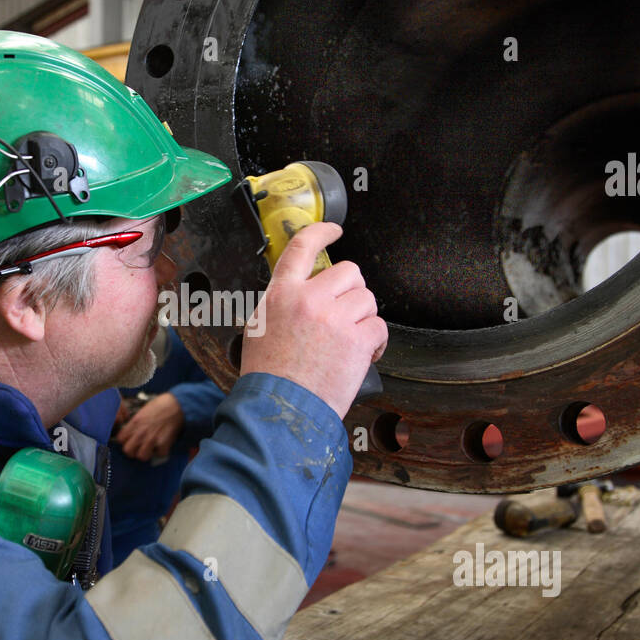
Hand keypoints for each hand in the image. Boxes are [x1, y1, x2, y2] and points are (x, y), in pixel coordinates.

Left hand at [115, 393, 184, 460]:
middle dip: (133, 450)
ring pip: (141, 456)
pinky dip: (161, 451)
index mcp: (134, 423)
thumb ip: (134, 424)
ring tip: (151, 448)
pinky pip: (159, 454)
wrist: (176, 405)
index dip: (125, 441)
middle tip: (139, 447)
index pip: (120, 440)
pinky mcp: (163, 444)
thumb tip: (131, 434)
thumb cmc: (160, 406)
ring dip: (146, 453)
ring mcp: (151, 439)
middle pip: (128, 451)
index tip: (130, 441)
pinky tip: (162, 444)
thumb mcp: (142, 412)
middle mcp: (141, 432)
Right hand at [239, 222, 386, 419]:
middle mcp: (309, 300)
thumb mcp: (260, 328)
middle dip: (352, 291)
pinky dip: (376, 342)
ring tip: (349, 340)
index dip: (321, 231)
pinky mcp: (357, 341)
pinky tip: (364, 354)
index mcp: (282, 294)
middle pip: (349, 271)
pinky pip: (379, 327)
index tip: (334, 229)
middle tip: (345, 313)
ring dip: (363, 318)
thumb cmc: (269, 377)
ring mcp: (335, 319)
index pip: (302, 247)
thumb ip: (282, 304)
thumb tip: (299, 292)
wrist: (281, 409)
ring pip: (366, 299)